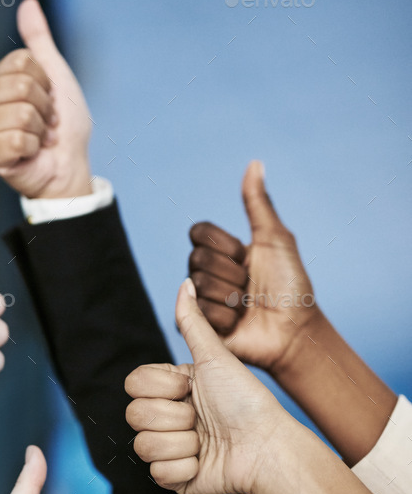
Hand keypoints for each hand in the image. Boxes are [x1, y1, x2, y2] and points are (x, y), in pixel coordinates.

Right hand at [0, 0, 91, 198]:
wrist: (69, 165)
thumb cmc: (63, 125)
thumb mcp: (57, 76)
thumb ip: (39, 42)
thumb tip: (28, 3)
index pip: (22, 62)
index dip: (46, 82)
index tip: (50, 100)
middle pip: (22, 86)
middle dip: (46, 108)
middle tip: (46, 123)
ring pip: (21, 113)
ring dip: (41, 130)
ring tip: (39, 139)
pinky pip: (16, 139)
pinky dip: (33, 149)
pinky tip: (30, 154)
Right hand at [125, 279, 294, 493]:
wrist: (267, 445)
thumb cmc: (246, 399)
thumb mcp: (216, 358)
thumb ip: (192, 322)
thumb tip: (186, 282)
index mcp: (170, 390)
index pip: (133, 384)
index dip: (162, 388)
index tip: (190, 388)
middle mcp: (165, 418)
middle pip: (135, 415)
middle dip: (176, 416)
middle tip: (202, 417)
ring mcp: (169, 449)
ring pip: (144, 446)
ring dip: (183, 443)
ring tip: (206, 441)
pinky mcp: (175, 478)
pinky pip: (158, 473)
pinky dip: (185, 467)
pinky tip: (205, 460)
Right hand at [189, 161, 317, 373]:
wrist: (295, 329)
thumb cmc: (291, 286)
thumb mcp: (276, 239)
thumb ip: (258, 203)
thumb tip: (255, 163)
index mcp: (221, 251)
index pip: (198, 233)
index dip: (224, 245)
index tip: (247, 255)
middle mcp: (207, 273)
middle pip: (198, 260)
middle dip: (233, 274)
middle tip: (251, 287)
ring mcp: (201, 300)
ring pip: (200, 286)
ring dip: (232, 298)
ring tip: (247, 307)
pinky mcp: (198, 326)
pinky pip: (200, 312)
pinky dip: (226, 318)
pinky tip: (238, 323)